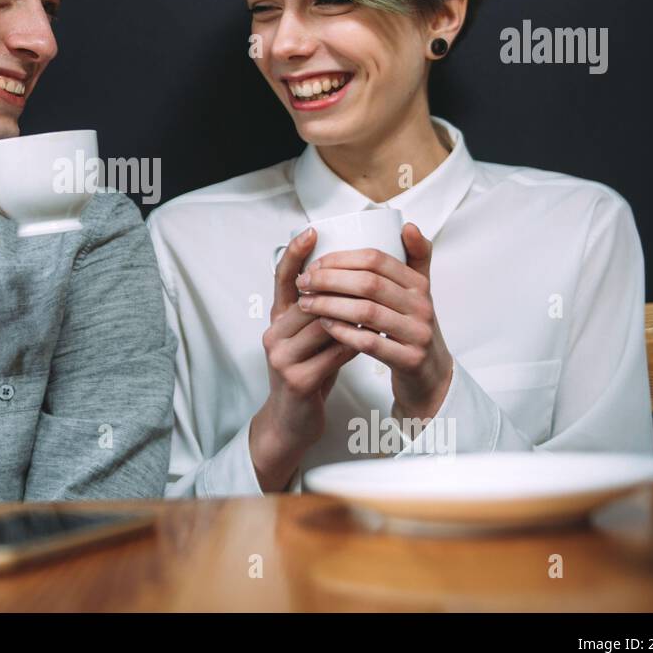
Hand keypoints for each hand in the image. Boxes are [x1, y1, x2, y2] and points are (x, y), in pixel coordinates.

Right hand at [250, 227, 359, 491]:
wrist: (292, 422)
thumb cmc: (308, 373)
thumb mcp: (311, 338)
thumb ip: (323, 312)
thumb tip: (349, 277)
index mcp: (277, 320)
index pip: (282, 279)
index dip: (294, 254)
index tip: (311, 231)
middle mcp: (273, 334)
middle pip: (310, 299)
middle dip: (342, 287)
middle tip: (373, 274)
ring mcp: (281, 357)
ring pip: (324, 325)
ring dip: (353, 315)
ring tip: (378, 305)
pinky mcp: (296, 380)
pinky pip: (333, 354)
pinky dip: (355, 343)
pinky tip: (372, 339)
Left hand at [295, 222, 451, 419]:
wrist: (431, 375)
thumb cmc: (413, 328)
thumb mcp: (418, 292)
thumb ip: (415, 259)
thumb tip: (408, 225)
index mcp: (420, 284)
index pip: (376, 259)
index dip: (340, 259)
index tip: (314, 264)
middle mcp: (422, 306)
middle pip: (368, 283)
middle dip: (329, 280)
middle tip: (304, 282)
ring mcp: (418, 334)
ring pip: (366, 312)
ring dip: (330, 305)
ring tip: (306, 303)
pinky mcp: (409, 360)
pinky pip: (370, 343)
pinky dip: (343, 332)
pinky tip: (324, 325)